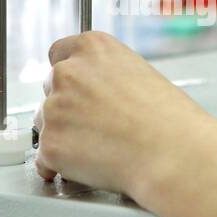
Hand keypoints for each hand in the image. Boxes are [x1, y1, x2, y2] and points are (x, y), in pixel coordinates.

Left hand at [33, 31, 216, 201]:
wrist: (172, 154)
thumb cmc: (168, 119)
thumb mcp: (138, 74)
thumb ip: (106, 76)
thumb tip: (93, 92)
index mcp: (91, 48)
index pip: (58, 53)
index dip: (69, 77)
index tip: (74, 90)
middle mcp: (67, 72)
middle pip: (50, 89)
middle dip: (66, 107)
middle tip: (94, 127)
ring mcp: (54, 109)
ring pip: (45, 124)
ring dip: (63, 136)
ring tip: (99, 149)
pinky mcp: (50, 144)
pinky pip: (44, 160)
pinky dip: (58, 166)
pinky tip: (85, 168)